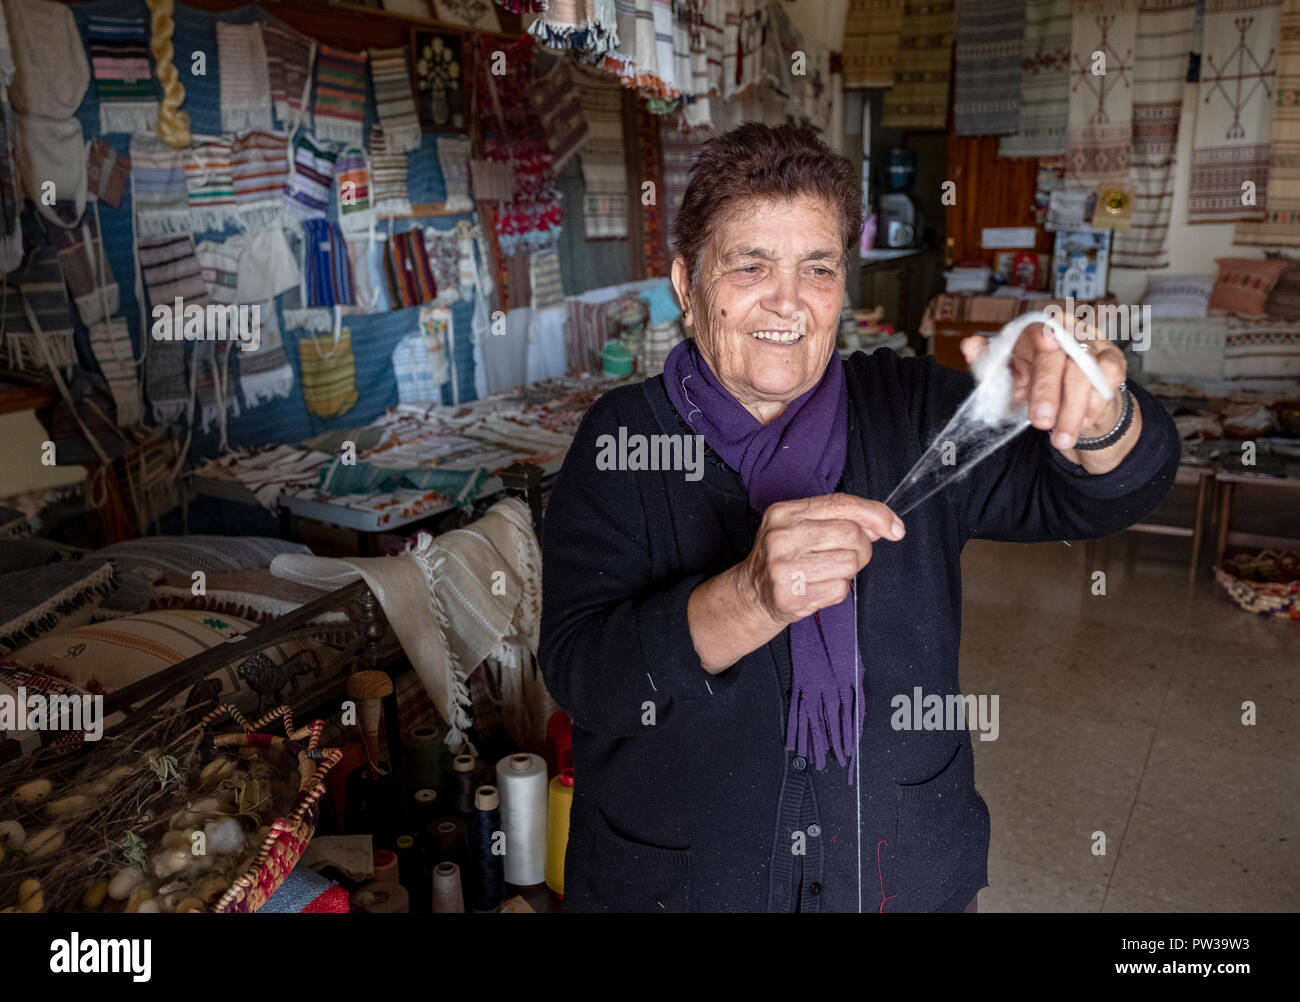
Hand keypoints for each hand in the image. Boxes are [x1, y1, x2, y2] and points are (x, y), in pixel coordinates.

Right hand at [740, 492, 903, 626]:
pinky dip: (837, 591)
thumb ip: (840, 520)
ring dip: (848, 572)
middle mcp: (781, 536)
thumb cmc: (785, 558)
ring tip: (827, 572)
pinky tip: (818, 588)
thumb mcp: (803, 527)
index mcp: (785, 512)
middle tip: (848, 556)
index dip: (875, 514)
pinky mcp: (790, 596)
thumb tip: (883, 523)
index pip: (841, 504)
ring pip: (849, 563)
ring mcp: (783, 567)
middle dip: (862, 548)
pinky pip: (839, 590)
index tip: (895, 528)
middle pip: (851, 534)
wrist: (751, 594)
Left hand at [960, 315, 1127, 454]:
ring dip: (1073, 409)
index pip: (1038, 327)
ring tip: (1060, 438)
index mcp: (1036, 330)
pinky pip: (1109, 379)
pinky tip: (1083, 423)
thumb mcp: (1009, 379)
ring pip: (1086, 371)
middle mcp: (1066, 330)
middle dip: (1050, 391)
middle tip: (1041, 422)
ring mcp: (1092, 344)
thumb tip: (970, 345)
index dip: (1041, 336)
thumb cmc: (1035, 387)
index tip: (1043, 346)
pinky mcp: (1113, 361)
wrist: (1071, 408)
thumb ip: (989, 363)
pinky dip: (1096, 405)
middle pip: (1061, 353)